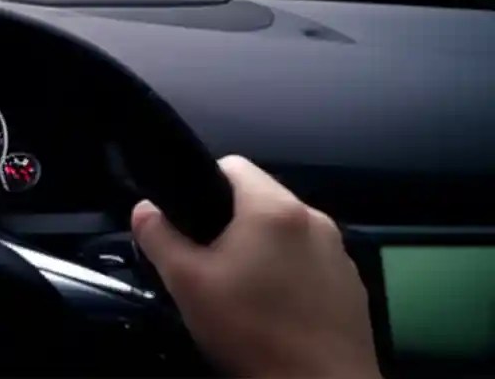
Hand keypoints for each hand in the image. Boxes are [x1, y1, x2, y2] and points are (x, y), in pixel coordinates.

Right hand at [132, 155, 379, 377]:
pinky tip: (276, 309)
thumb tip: (144, 210)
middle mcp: (315, 219)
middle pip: (261, 198)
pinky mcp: (353, 284)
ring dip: (264, 248)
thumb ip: (159, 237)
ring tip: (242, 290)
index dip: (203, 185)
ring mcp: (340, 252)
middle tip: (208, 262)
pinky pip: (312, 262)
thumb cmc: (252, 333)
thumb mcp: (187, 283)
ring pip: (287, 232)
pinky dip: (291, 274)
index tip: (189, 221)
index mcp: (274, 208)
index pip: (233, 164)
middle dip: (231, 222)